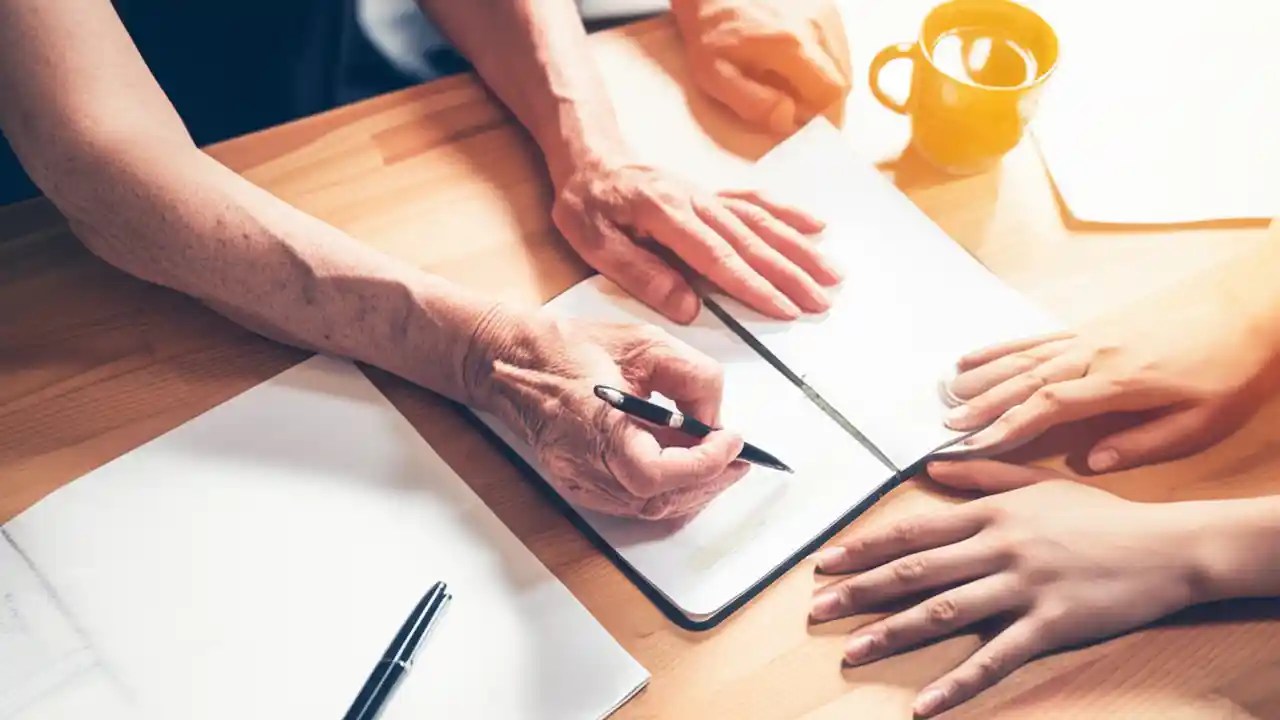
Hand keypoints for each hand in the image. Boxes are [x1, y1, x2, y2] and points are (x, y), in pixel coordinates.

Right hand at [466, 304, 750, 518]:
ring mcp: (579, 481)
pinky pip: (632, 503)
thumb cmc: (565, 349)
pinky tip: (683, 467)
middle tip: (738, 458)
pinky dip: (666, 490)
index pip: (658, 473)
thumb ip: (692, 378)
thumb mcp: (645, 343)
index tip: (732, 440)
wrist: (510, 362)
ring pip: (649, 509)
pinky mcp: (579, 485)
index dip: (704, 463)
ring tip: (719, 462)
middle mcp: (585, 465)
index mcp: (597, 427)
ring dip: (691, 489)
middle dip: (709, 481)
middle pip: (659, 500)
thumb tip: (715, 416)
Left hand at [553, 158, 841, 322]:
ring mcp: (709, 195)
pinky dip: (788, 213)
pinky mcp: (713, 194)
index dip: (754, 286)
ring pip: (763, 222)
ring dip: (799, 249)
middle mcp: (698, 202)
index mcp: (668, 215)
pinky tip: (816, 226)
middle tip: (822, 303)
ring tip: (832, 274)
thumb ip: (641, 274)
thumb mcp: (594, 243)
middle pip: (752, 242)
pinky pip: (757, 202)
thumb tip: (687, 307)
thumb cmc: (588, 202)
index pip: (719, 257)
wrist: (591, 156)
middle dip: (791, 274)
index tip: (784, 309)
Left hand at [672, 0, 851, 133]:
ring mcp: (823, 10)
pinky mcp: (822, 3)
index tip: (809, 129)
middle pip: (842, 79)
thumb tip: (787, 121)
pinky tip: (800, 62)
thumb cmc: (708, 31)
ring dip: (826, 80)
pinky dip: (825, 60)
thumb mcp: (715, 75)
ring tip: (798, 85)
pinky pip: (837, 42)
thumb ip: (753, 103)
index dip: (825, 118)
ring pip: (843, 60)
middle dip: (825, 103)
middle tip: (800, 110)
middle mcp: (816, 25)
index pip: (833, 94)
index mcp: (792, 47)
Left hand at [810, 467, 1203, 716]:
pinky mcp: (1049, 624)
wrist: (1167, 547)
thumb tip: (930, 468)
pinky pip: (995, 658)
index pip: (913, 531)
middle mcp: (998, 547)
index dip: (864, 547)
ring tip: (853, 650)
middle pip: (915, 571)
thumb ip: (981, 475)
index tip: (826, 561)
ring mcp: (1022, 587)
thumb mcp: (1038, 484)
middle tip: (818, 608)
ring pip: (943, 611)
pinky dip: (958, 682)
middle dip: (861, 590)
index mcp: (991, 513)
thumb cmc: (1100, 516)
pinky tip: (926, 704)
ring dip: (893, 632)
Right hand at [943, 270, 1279, 470]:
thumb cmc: (1232, 366)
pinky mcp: (1093, 327)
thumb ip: (1144, 444)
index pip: (1048, 407)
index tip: (974, 446)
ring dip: (986, 377)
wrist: (1250, 303)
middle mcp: (1094, 355)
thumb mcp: (1202, 421)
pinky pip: (1038, 339)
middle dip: (984, 407)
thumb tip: (1091, 462)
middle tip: (948, 428)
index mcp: (1118, 382)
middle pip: (1025, 382)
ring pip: (1025, 358)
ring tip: (950, 395)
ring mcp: (1090, 337)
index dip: (1007, 428)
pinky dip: (1004, 348)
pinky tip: (979, 357)